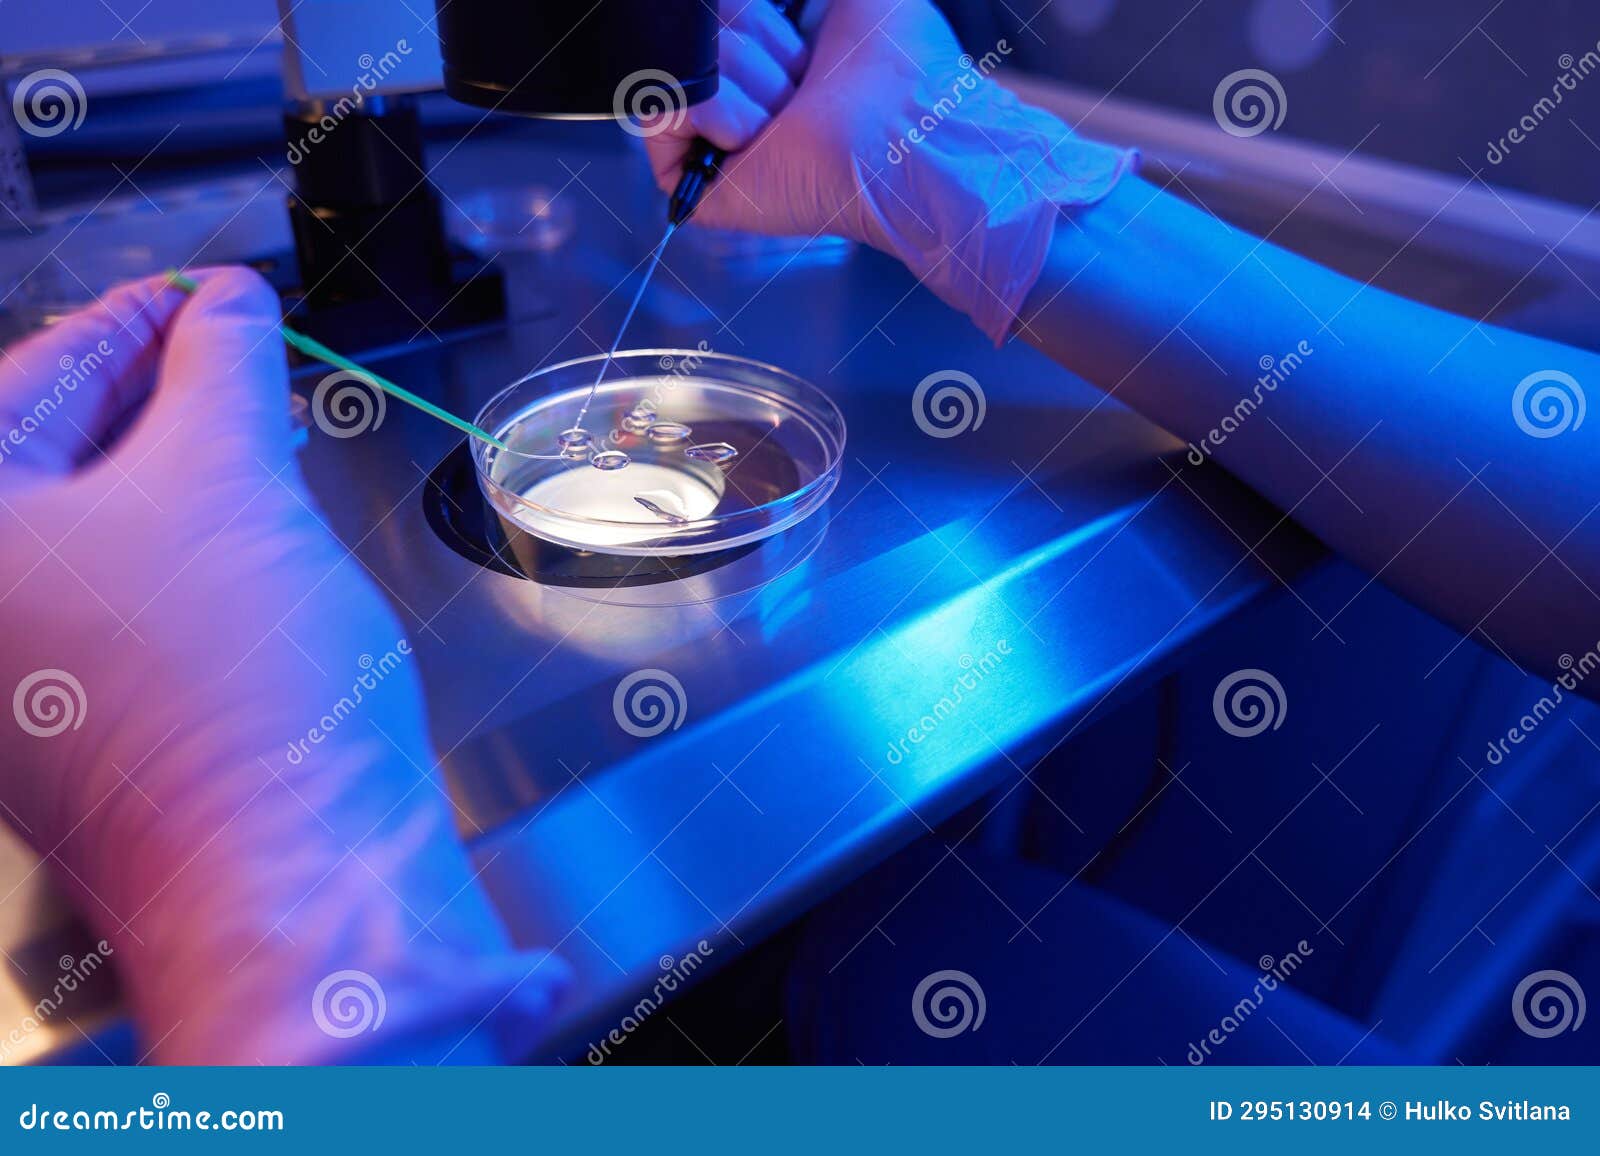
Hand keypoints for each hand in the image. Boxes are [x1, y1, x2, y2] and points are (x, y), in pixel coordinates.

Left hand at [0, 270, 562, 1062]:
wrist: (289, 878)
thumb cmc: (234, 696)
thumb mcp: (232, 484)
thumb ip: (220, 368)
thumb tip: (227, 307)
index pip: (25, 381)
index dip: (131, 318)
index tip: (201, 288)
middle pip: (36, 456)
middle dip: (144, 390)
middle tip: (228, 342)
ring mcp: (2, 687)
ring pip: (75, 530)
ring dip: (161, 465)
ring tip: (245, 418)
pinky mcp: (60, 732)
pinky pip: (100, 599)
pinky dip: (165, 545)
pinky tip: (233, 515)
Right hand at [644, 0, 1134, 342]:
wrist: (906, 131)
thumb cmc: (901, 68)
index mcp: (769, 59)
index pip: (720, 13)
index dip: (753, 15)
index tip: (798, 38)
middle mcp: (739, 102)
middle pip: (695, 33)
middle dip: (750, 41)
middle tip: (800, 83)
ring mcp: (712, 145)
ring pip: (682, 67)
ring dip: (747, 79)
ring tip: (790, 114)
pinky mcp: (693, 185)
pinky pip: (662, 112)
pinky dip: (717, 111)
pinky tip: (760, 137)